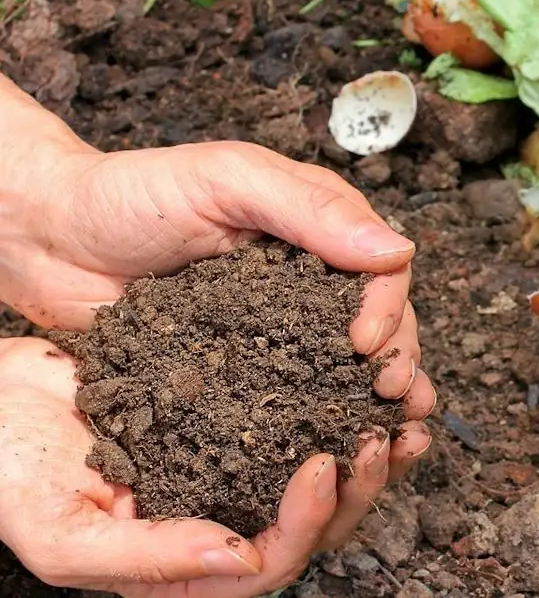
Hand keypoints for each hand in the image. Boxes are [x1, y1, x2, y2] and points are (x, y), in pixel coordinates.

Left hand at [0, 127, 432, 407]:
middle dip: (398, 361)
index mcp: (318, 228)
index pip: (382, 271)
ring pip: (346, 367)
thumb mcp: (226, 180)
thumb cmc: (131, 195)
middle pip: (380, 324)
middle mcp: (309, 281)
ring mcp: (278, 330)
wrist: (49, 241)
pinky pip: (292, 398)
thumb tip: (398, 250)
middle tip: (392, 397)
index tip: (367, 345)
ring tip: (392, 434)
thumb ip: (309, 210)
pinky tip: (338, 449)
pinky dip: (322, 423)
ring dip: (376, 401)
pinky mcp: (243, 370)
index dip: (388, 310)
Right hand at [0, 337, 428, 596]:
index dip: (305, 523)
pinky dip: (339, 404)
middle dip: (358, 488)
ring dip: (368, 451)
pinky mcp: (239, 423)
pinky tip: (364, 378)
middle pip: (312, 527)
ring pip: (321, 479)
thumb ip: (148, 558)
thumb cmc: (10, 472)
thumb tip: (244, 561)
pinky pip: (302, 421)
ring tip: (402, 412)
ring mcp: (232, 474)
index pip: (268, 565)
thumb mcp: (62, 534)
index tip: (321, 465)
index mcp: (185, 569)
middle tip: (385, 436)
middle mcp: (219, 526)